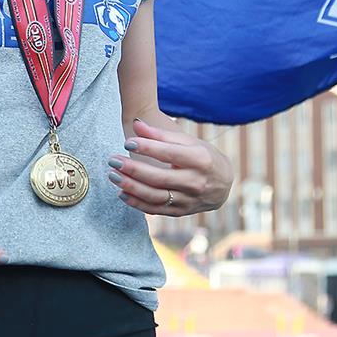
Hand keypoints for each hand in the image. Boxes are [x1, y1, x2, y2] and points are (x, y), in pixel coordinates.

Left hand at [108, 118, 232, 216]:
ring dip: (131, 187)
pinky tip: (122, 193)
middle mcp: (195, 182)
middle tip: (112, 160)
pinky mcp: (181, 212)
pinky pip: (156, 210)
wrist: (223, 184)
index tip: (128, 142)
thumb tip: (136, 124)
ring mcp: (189, 199)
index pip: (169, 153)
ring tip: (113, 176)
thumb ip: (161, 134)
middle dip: (133, 169)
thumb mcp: (189, 142)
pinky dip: (137, 203)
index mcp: (200, 159)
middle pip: (159, 178)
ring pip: (155, 196)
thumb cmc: (203, 157)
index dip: (147, 148)